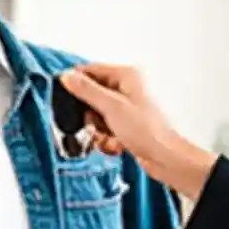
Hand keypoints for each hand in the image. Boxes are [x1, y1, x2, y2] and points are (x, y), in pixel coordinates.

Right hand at [59, 64, 216, 198]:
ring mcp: (127, 107)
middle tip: (94, 124)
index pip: (91, 70)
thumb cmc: (146, 131)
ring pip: (97, 114)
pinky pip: (105, 128)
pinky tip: (115, 145)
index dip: (76, 83)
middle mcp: (128, 88)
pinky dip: (106, 138)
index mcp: (127, 75)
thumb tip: (67, 77)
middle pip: (92, 94)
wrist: (164, 158)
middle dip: (89, 114)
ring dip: (97, 129)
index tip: (64, 97)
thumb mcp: (111, 107)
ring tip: (108, 137)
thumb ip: (86, 90)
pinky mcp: (127, 125)